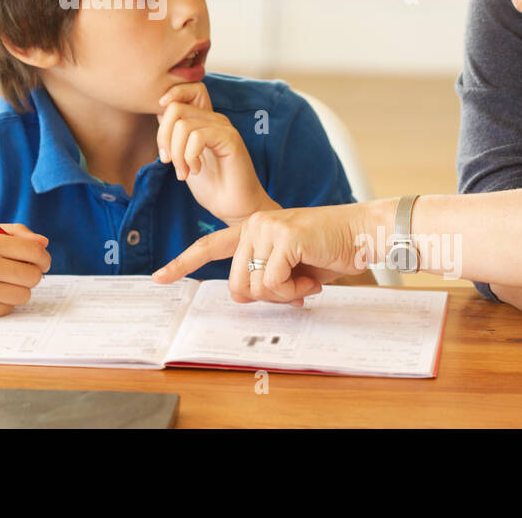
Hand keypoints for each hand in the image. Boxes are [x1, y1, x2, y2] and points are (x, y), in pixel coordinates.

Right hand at [0, 223, 50, 317]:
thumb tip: (44, 243)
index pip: (34, 253)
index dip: (43, 258)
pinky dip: (5, 301)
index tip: (41, 261)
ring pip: (25, 294)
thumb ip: (14, 233)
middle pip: (34, 276)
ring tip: (3, 282)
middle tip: (21, 272)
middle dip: (32, 274)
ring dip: (19, 289)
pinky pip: (9, 308)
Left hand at [152, 204, 372, 304]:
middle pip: (236, 285)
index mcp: (252, 229)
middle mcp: (253, 224)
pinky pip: (272, 284)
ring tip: (305, 281)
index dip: (183, 263)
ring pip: (251, 287)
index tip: (159, 278)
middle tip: (296, 289)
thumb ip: (267, 278)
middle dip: (266, 297)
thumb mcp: (292, 269)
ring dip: (282, 295)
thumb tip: (245, 297)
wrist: (362, 234)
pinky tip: (310, 279)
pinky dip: (293, 292)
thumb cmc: (330, 250)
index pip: (209, 246)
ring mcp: (265, 228)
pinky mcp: (282, 238)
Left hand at [157, 83, 269, 224]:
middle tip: (168, 162)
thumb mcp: (183, 156)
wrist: (234, 207)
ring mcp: (224, 127)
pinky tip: (195, 170)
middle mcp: (214, 119)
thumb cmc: (210, 185)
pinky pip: (197, 137)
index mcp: (204, 120)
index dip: (171, 95)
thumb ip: (174, 134)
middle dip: (163, 137)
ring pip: (183, 125)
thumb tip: (158, 111)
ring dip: (176, 154)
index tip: (160, 118)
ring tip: (183, 172)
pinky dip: (189, 157)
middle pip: (176, 107)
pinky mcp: (230, 139)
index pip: (189, 88)